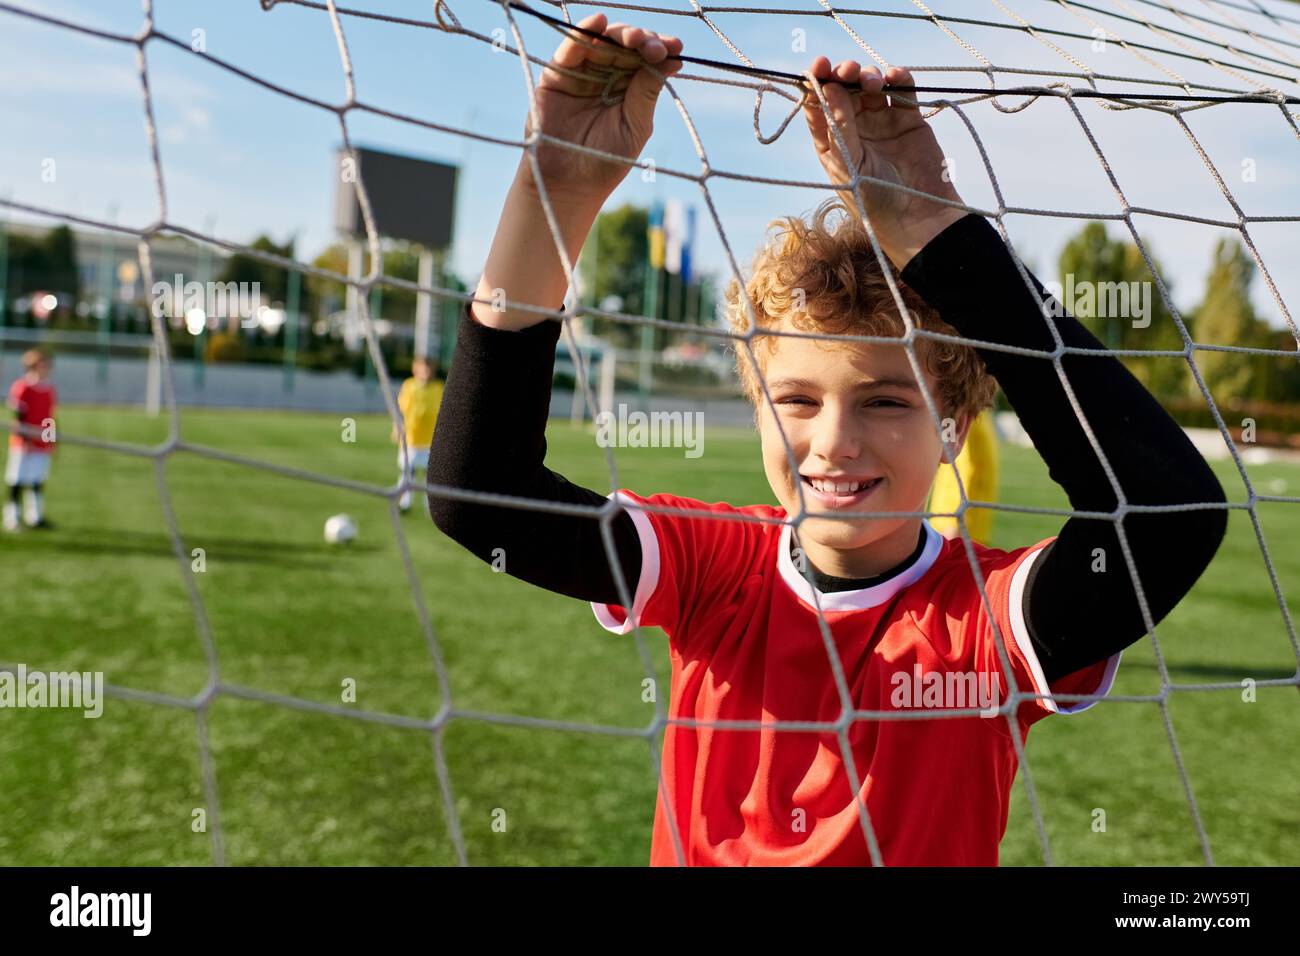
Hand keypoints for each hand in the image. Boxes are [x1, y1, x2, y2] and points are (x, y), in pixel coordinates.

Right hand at [517, 13, 683, 204]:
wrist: (568, 184)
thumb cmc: (606, 161)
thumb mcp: (634, 126)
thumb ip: (647, 92)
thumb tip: (672, 58)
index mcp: (630, 87)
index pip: (647, 59)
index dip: (660, 48)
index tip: (676, 48)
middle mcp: (607, 75)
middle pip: (626, 44)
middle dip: (642, 40)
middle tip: (654, 47)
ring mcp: (582, 73)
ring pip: (602, 40)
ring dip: (619, 34)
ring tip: (635, 39)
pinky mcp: (557, 75)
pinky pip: (571, 47)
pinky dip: (584, 31)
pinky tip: (599, 23)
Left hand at [801, 58, 966, 268]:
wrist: (920, 218)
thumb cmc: (876, 201)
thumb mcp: (850, 166)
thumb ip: (840, 126)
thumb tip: (827, 87)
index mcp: (832, 141)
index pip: (817, 105)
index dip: (815, 82)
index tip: (819, 66)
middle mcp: (855, 128)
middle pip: (844, 89)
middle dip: (844, 74)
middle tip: (848, 71)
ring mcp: (882, 121)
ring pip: (871, 85)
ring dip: (870, 75)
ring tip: (873, 83)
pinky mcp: (909, 118)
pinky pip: (903, 89)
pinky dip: (899, 77)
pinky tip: (896, 76)